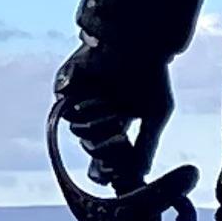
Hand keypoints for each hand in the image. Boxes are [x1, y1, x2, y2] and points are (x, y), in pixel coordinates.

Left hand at [50, 40, 170, 192]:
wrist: (139, 44)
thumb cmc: (150, 76)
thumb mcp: (156, 114)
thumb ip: (147, 145)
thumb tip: (141, 175)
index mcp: (114, 125)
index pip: (104, 156)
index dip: (106, 168)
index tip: (114, 174)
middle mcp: (95, 116)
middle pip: (90, 147)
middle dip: (104, 146)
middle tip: (119, 135)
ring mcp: (79, 102)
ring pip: (78, 130)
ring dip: (98, 122)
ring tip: (113, 109)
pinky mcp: (65, 86)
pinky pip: (67, 108)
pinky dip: (86, 105)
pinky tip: (101, 94)